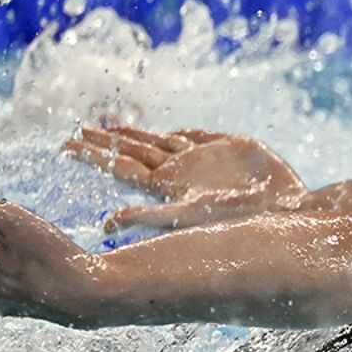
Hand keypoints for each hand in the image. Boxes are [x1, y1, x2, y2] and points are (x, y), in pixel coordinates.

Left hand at [63, 125, 308, 230]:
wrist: (287, 208)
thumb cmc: (240, 219)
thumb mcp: (190, 217)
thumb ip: (149, 216)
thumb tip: (105, 224)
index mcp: (166, 186)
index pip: (120, 166)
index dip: (93, 155)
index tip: (64, 147)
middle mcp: (180, 172)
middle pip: (133, 152)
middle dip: (105, 142)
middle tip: (75, 131)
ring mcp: (202, 160)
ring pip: (160, 142)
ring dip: (134, 134)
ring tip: (109, 127)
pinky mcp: (228, 148)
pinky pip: (197, 137)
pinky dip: (180, 133)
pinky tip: (168, 132)